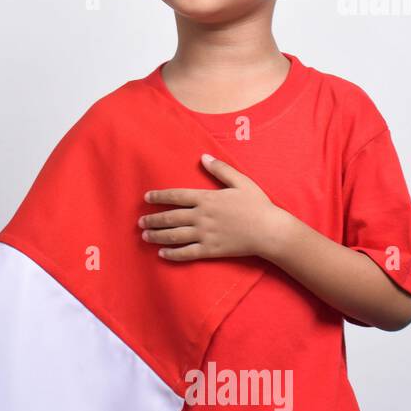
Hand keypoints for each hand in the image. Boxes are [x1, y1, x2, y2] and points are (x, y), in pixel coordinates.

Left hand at [139, 153, 287, 260]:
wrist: (270, 231)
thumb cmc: (258, 205)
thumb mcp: (241, 182)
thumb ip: (221, 169)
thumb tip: (204, 156)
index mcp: (206, 198)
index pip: (176, 196)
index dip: (159, 196)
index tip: (146, 198)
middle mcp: (201, 216)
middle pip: (170, 217)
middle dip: (153, 219)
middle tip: (140, 222)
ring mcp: (205, 234)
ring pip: (174, 235)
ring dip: (157, 236)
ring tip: (145, 236)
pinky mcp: (210, 250)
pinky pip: (186, 253)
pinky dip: (172, 254)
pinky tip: (162, 254)